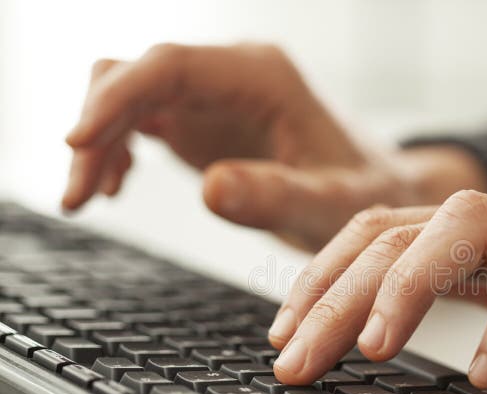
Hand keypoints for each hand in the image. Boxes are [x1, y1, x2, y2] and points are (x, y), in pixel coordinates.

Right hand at [64, 43, 486, 248]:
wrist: (381, 189)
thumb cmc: (367, 192)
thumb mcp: (334, 205)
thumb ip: (279, 197)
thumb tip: (210, 189)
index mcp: (263, 77)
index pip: (170, 66)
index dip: (115, 98)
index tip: (77, 143)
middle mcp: (232, 75)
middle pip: (135, 76)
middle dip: (96, 129)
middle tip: (80, 196)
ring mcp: (215, 95)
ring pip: (128, 95)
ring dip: (98, 142)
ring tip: (89, 199)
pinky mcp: (206, 121)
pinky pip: (141, 117)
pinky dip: (117, 148)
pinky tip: (116, 185)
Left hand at [267, 191, 486, 386]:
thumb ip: (469, 294)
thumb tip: (389, 325)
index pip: (382, 233)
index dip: (323, 278)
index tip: (284, 334)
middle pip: (402, 231)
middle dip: (336, 295)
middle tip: (295, 360)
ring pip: (464, 231)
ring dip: (405, 290)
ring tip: (369, 352)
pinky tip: (484, 372)